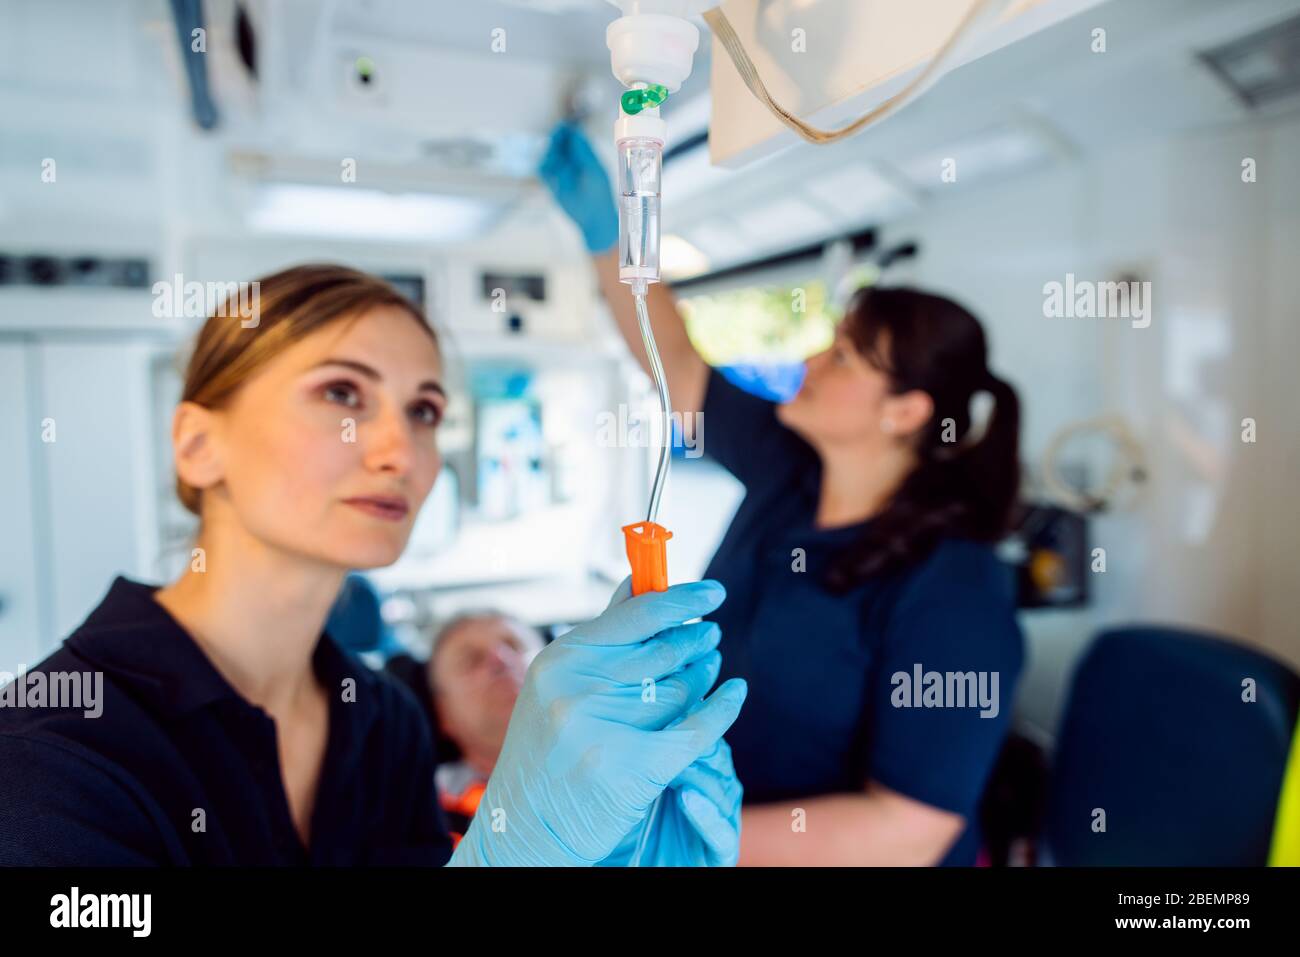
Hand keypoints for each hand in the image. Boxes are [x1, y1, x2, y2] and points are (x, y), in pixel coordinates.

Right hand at [447, 579, 746, 865]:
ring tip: (709, 666)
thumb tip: (639, 578)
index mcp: (560, 660)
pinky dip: (723, 709)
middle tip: (711, 636)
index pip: (638, 614)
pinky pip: (696, 729)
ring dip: (704, 675)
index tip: (714, 593)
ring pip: (680, 690)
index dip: (683, 600)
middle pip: (665, 652)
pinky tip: (735, 693)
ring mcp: (603, 731)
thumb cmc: (543, 750)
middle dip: (697, 641)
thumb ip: (602, 633)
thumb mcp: (556, 684)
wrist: (521, 828)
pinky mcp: (630, 769)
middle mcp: (578, 690)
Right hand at [537, 120, 619, 253]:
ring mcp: (560, 171)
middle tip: (556, 143)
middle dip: (555, 141)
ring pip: (548, 154)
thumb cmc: (599, 193)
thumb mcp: (594, 169)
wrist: (594, 217)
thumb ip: (583, 151)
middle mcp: (570, 160)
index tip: (561, 129)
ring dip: (549, 154)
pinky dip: (544, 167)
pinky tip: (550, 170)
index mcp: (583, 154)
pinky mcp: (551, 183)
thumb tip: (572, 131)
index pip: (570, 136)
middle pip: (557, 142)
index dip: (564, 131)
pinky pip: (542, 170)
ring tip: (557, 162)